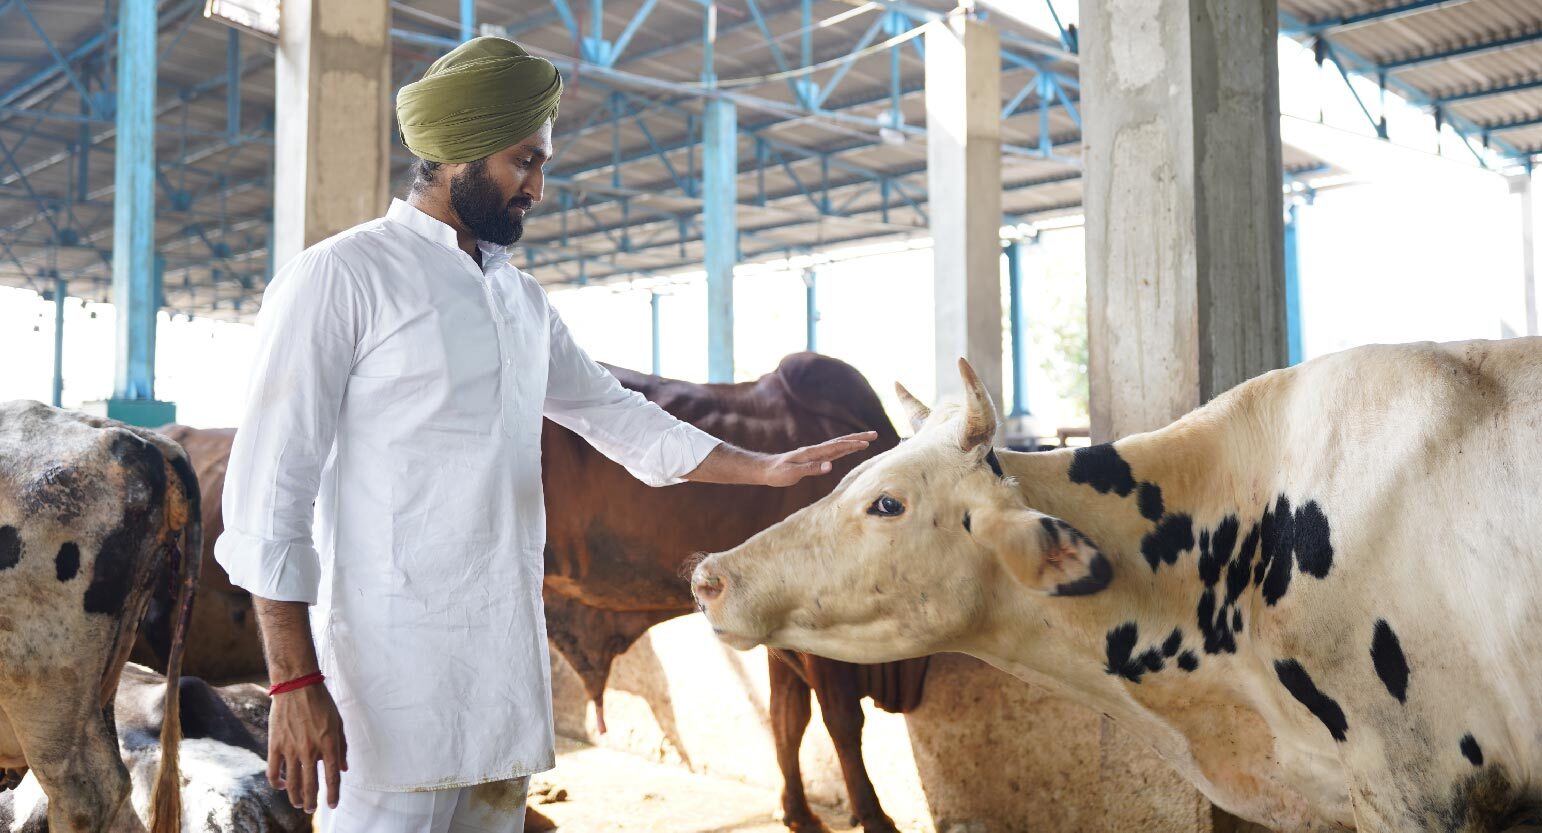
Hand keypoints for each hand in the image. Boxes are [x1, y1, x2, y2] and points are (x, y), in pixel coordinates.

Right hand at [268, 682, 347, 812]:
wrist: (296, 686)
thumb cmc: (321, 702)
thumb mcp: (338, 722)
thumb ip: (342, 747)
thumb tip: (344, 769)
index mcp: (329, 744)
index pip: (332, 777)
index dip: (333, 794)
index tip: (332, 805)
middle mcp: (310, 751)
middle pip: (310, 786)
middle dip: (311, 802)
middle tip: (311, 809)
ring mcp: (291, 749)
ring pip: (292, 783)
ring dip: (295, 797)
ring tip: (298, 803)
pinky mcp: (275, 745)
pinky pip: (273, 771)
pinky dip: (276, 783)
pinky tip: (281, 785)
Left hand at [762, 431, 878, 486]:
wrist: (765, 469)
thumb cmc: (777, 472)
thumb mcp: (792, 473)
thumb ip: (811, 469)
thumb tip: (830, 466)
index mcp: (812, 453)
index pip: (836, 447)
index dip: (852, 444)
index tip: (867, 442)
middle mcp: (816, 451)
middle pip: (841, 442)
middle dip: (858, 438)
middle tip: (875, 434)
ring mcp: (815, 454)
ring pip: (838, 445)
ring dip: (853, 442)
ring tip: (867, 440)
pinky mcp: (814, 458)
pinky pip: (833, 452)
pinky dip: (844, 449)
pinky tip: (849, 449)